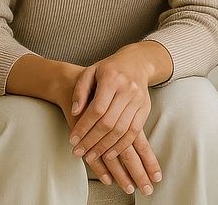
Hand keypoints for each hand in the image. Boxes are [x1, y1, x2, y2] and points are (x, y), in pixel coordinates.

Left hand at [67, 46, 161, 194]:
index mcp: (111, 78)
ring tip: (91, 156)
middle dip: (92, 141)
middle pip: (109, 122)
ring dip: (105, 147)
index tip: (72, 140)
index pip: (97, 109)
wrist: (137, 62)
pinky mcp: (145, 108)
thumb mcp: (90, 72)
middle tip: (78, 152)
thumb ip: (80, 91)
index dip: (84, 127)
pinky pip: (135, 132)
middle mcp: (127, 89)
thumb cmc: (109, 69)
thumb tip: (75, 112)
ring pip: (122, 130)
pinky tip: (110, 153)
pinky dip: (122, 145)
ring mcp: (138, 100)